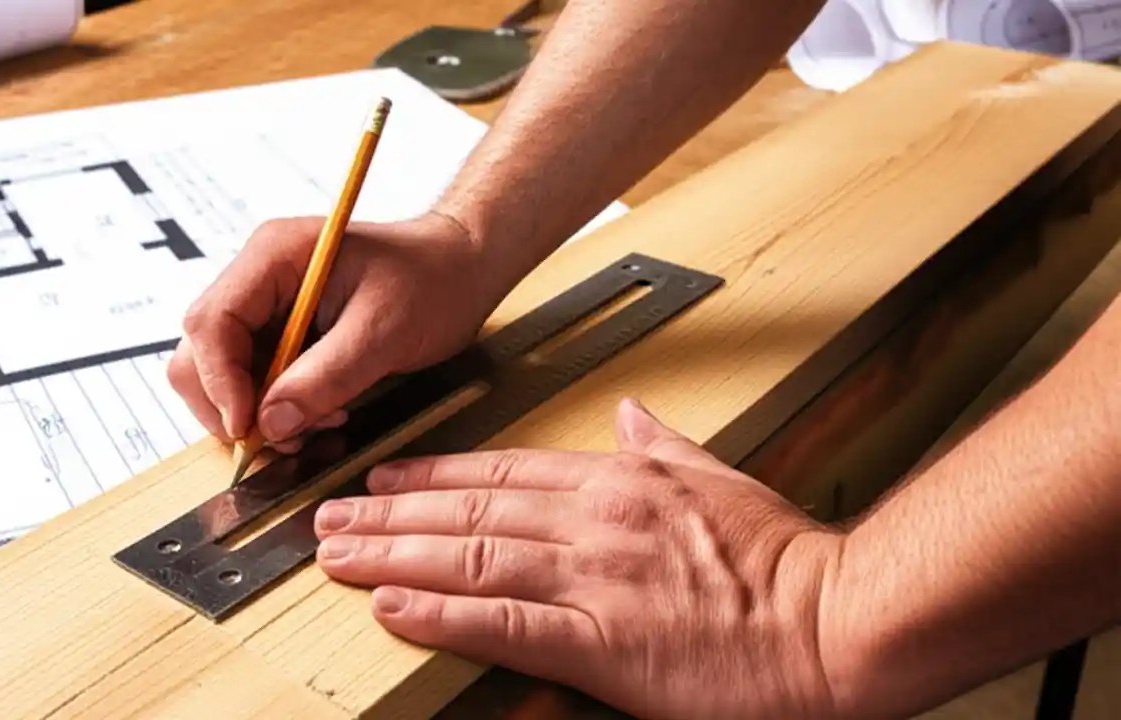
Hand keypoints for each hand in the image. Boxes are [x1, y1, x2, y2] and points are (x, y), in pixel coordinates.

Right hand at [168, 212, 498, 449]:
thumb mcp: (384, 332)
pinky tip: (324, 414)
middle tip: (284, 440)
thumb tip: (271, 425)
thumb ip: (325, 377)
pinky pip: (258, 380)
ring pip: (225, 373)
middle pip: (203, 351)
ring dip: (261, 413)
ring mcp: (268, 306)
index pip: (212, 321)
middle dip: (234, 405)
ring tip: (319, 424)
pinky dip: (280, 409)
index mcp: (274, 255)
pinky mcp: (283, 332)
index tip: (249, 429)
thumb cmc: (433, 280)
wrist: (461, 268)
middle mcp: (258, 277)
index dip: (220, 382)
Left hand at [313, 398, 843, 718]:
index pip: (502, 469)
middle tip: (329, 513)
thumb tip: (629, 412)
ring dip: (393, 555)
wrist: (837, 619)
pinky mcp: (603, 642)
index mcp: (618, 481)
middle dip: (389, 512)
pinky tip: (393, 607)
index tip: (386, 474)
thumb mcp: (719, 477)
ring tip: (336, 554)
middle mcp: (593, 521)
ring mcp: (594, 579)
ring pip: (469, 557)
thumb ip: (664, 442)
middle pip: (468, 509)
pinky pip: (504, 623)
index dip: (433, 473)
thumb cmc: (784, 557)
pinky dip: (441, 613)